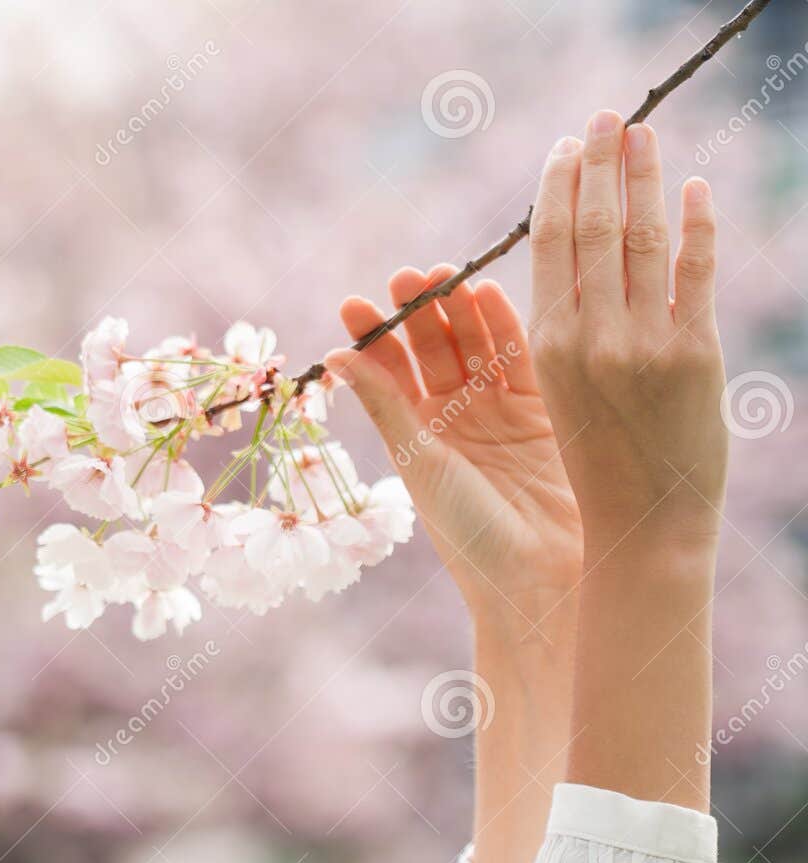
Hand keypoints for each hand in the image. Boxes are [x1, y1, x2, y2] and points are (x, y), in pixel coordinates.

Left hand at [323, 269, 581, 621]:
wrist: (541, 571)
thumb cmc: (469, 529)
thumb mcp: (418, 460)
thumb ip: (384, 403)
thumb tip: (334, 356)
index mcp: (414, 434)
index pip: (388, 371)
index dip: (373, 336)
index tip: (355, 302)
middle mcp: (454, 418)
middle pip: (432, 349)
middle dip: (418, 311)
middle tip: (406, 277)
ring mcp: (498, 410)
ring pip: (474, 346)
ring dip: (458, 310)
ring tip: (441, 277)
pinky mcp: (541, 409)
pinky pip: (520, 357)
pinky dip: (505, 325)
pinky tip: (487, 293)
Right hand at [527, 112, 727, 562]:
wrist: (640, 526)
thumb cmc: (590, 467)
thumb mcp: (552, 397)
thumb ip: (561, 332)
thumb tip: (573, 269)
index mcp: (546, 345)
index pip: (549, 246)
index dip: (559, 190)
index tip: (567, 149)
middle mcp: (590, 336)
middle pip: (593, 230)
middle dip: (600, 166)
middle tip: (606, 118)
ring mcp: (644, 343)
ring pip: (642, 239)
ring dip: (645, 178)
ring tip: (645, 134)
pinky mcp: (695, 355)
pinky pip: (697, 272)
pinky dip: (699, 225)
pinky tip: (698, 189)